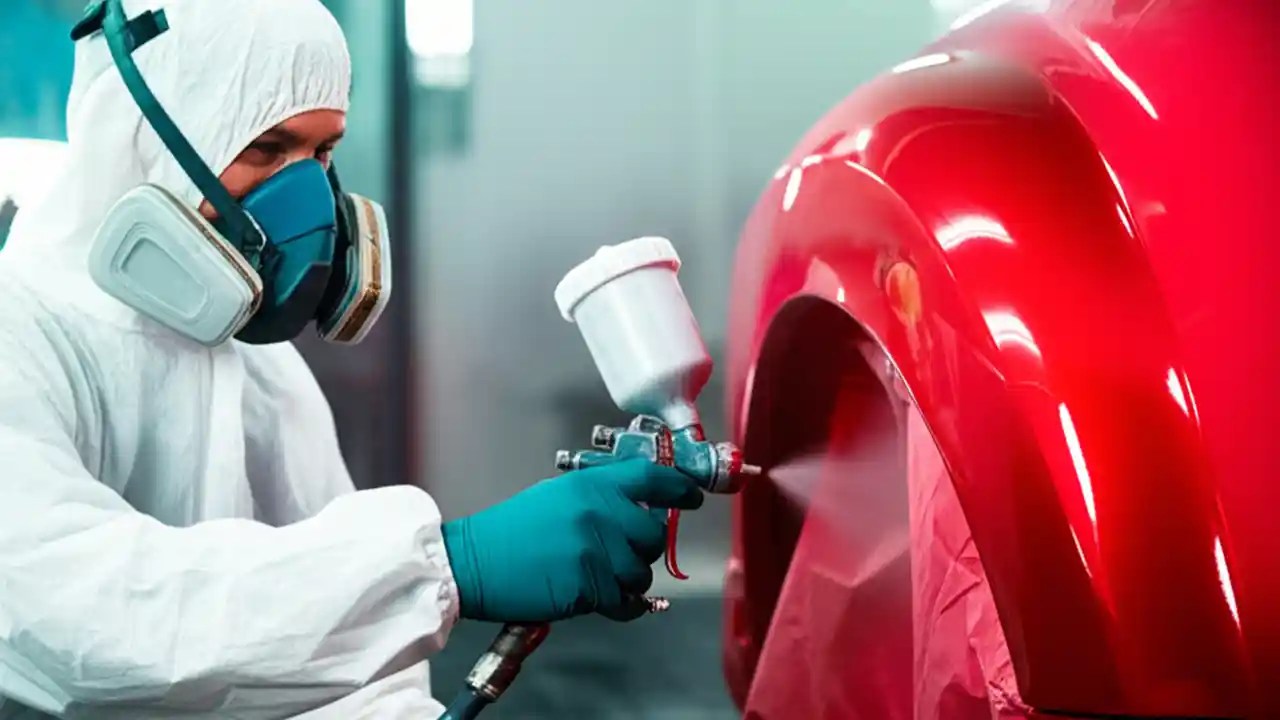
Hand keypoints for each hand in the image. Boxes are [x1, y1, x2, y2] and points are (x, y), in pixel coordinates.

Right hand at [441, 460, 702, 622]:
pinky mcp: (588, 586)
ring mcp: (595, 550)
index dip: (680, 487)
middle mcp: (599, 513)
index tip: (692, 497)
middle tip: (620, 554)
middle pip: (653, 534)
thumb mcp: (558, 496)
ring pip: (641, 572)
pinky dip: (619, 606)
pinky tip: (600, 600)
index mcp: (592, 485)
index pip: (652, 477)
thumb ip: (601, 498)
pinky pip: (625, 602)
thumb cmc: (513, 530)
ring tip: (596, 577)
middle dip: (643, 549)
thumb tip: (641, 508)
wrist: (474, 562)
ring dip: (627, 580)